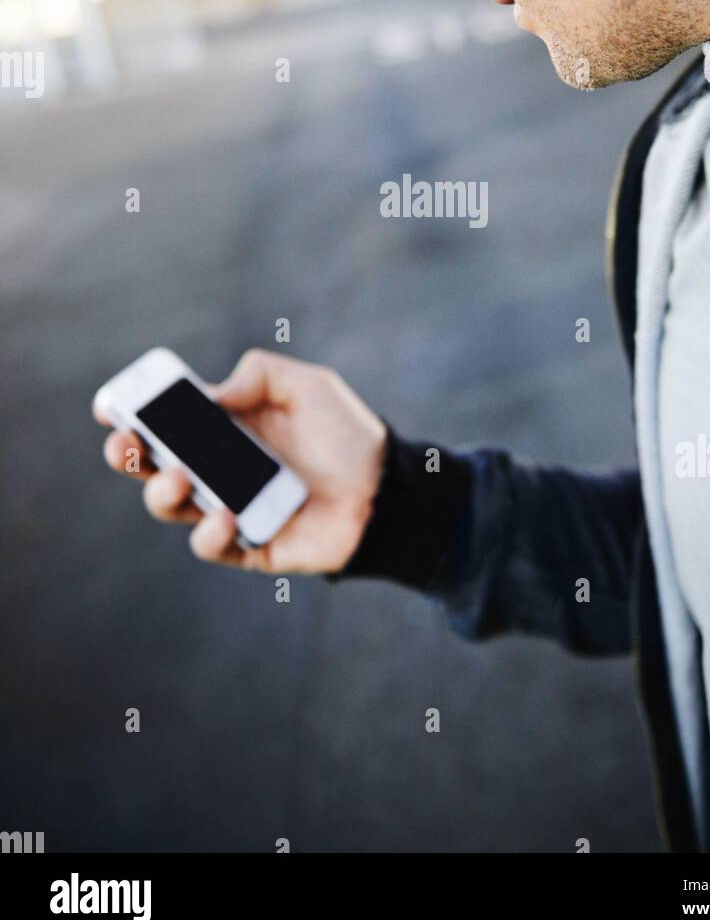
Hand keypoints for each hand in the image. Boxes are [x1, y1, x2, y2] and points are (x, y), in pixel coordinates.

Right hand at [93, 350, 386, 573]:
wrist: (388, 491)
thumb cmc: (348, 436)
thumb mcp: (308, 386)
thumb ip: (259, 374)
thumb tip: (211, 394)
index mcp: (227, 426)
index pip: (168, 421)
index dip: (133, 416)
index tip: (111, 409)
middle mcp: (221, 467)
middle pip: (155, 465)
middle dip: (128, 456)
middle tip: (126, 447)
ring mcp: (231, 507)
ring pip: (173, 506)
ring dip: (164, 493)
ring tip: (183, 478)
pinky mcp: (250, 544)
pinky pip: (212, 545)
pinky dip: (209, 532)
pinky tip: (226, 515)